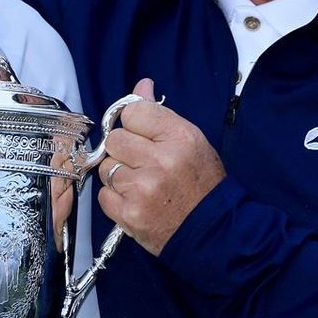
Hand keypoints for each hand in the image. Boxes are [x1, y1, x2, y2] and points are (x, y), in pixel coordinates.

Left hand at [97, 77, 224, 254]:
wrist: (213, 232)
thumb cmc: (202, 185)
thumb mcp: (191, 141)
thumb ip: (161, 114)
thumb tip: (141, 86)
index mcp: (179, 137)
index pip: (132, 112)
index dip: (135, 124)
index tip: (144, 136)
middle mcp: (160, 161)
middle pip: (115, 139)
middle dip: (125, 149)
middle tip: (143, 162)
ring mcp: (142, 189)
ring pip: (106, 166)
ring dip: (119, 173)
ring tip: (142, 183)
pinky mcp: (129, 214)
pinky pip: (103, 194)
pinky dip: (115, 197)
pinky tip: (136, 200)